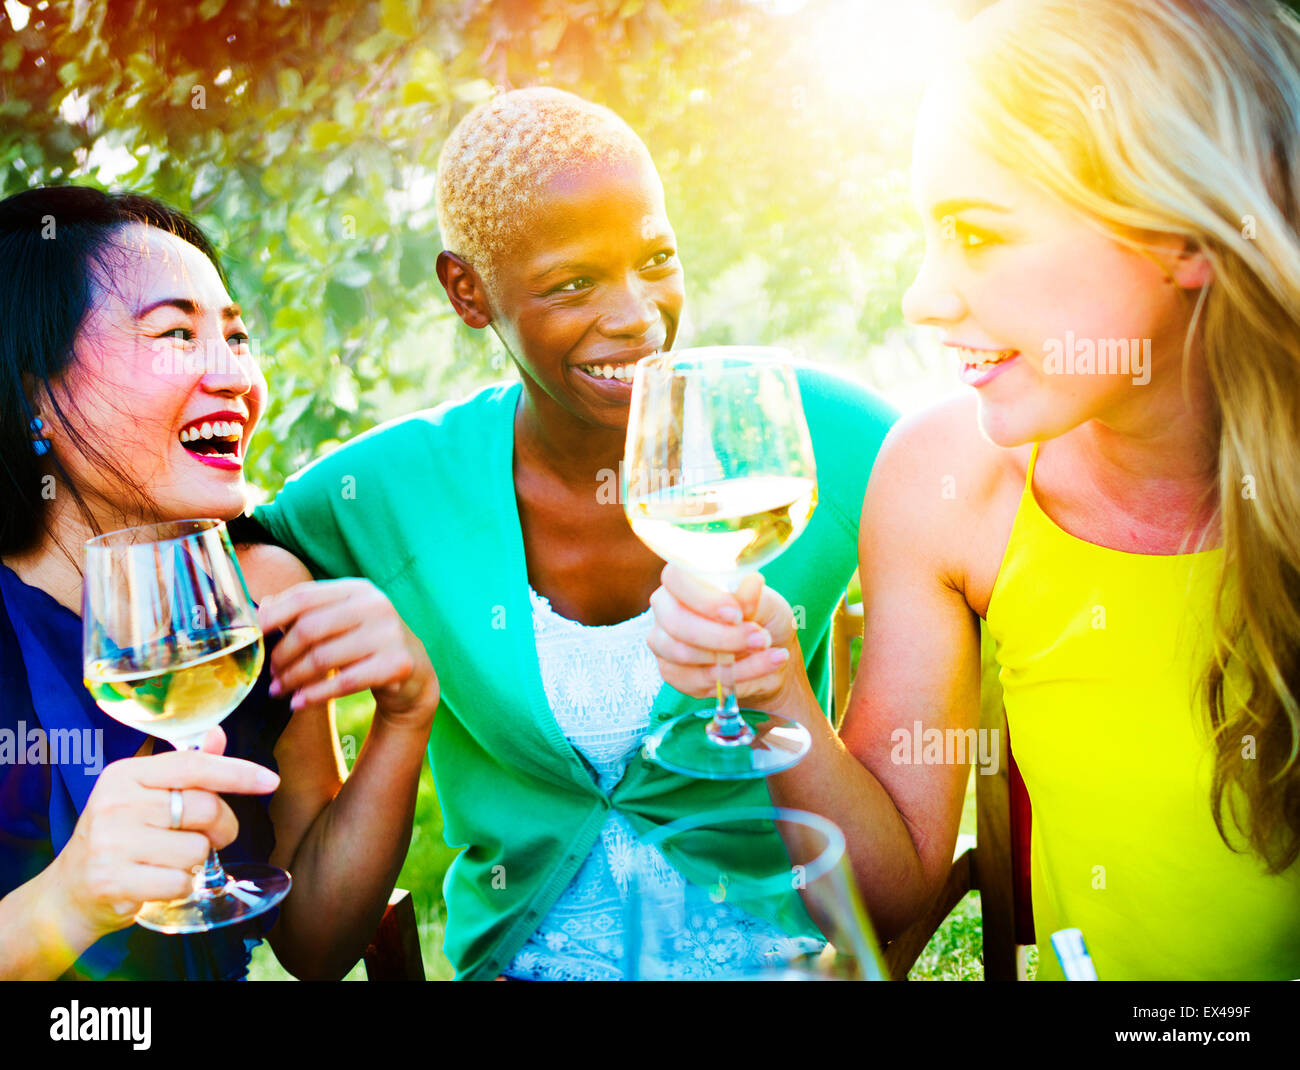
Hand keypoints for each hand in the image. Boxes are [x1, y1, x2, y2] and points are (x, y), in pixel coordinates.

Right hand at [48, 727, 278, 942]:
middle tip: (210, 837)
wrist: (69, 892)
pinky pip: (180, 883)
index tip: (271, 781)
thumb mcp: (145, 795)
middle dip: (222, 827)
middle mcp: (116, 802)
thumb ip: (185, 768)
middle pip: (205, 809)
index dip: (238, 773)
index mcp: (126, 774)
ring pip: (197, 850)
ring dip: (197, 862)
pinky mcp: (111, 880)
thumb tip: (218, 734)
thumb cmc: (120, 837)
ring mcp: (111, 842)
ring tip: (169, 861)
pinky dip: (181, 886)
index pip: (194, 765)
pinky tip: (158, 883)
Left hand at [258, 579, 439, 722]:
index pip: (304, 596)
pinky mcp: (397, 664)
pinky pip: (344, 682)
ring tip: (279, 691)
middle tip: (270, 675)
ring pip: (323, 658)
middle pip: (310, 629)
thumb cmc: (365, 644)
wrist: (413, 672)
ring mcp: (389, 633)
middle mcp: (376, 605)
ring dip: (293, 678)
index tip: (253, 636)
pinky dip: (315, 695)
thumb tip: (261, 610)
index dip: (273, 615)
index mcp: (357, 589)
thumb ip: (306, 613)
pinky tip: (299, 703)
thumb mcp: (341, 621)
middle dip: (283, 655)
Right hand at [647, 564, 798, 705]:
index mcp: (685, 579)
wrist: (768, 655)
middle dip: (721, 636)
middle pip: (676, 622)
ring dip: (732, 658)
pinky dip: (736, 676)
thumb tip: (751, 583)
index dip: (705, 599)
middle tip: (760, 639)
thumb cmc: (763, 618)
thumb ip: (754, 597)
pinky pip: (695, 679)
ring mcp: (664, 642)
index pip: (676, 578)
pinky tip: (761, 667)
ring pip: (682, 653)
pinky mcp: (672, 672)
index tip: (737, 614)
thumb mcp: (768, 604)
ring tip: (765, 650)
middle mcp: (667, 607)